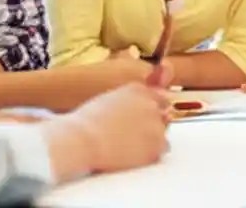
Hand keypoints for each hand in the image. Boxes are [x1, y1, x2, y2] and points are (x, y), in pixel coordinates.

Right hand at [45, 82, 170, 180]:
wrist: (81, 141)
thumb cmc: (85, 125)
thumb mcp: (107, 102)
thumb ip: (127, 103)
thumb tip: (136, 114)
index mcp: (137, 90)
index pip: (158, 98)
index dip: (150, 112)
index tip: (141, 122)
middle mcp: (150, 102)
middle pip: (163, 115)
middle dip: (152, 125)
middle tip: (132, 138)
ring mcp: (156, 122)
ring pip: (161, 134)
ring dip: (151, 141)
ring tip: (127, 147)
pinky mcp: (157, 144)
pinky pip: (161, 150)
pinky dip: (150, 155)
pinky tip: (132, 156)